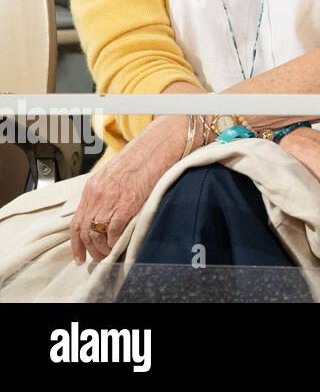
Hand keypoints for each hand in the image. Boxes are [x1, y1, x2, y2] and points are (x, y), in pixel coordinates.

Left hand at [70, 117, 184, 263]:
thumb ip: (107, 193)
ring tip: (111, 255)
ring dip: (103, 249)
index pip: (76, 223)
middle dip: (90, 250)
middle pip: (85, 232)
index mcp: (92, 187)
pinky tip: (120, 246)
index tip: (80, 256)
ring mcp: (110, 200)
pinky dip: (115, 243)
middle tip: (99, 258)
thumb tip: (106, 214)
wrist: (159, 145)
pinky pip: (113, 232)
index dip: (76, 244)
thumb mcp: (116, 175)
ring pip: (97, 235)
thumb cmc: (143, 158)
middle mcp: (97, 195)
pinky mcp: (126, 204)